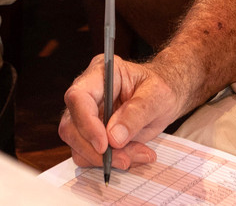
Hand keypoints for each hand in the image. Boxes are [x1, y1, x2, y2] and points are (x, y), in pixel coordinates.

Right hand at [59, 54, 189, 170]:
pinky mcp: (90, 134)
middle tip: (124, 159)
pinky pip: (89, 155)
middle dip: (95, 150)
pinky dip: (110, 162)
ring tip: (139, 153)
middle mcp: (87, 93)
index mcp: (100, 73)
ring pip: (77, 145)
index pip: (78, 97)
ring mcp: (86, 114)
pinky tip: (133, 155)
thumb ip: (136, 113)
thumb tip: (113, 137)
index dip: (87, 123)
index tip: (105, 145)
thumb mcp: (157, 96)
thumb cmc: (161, 89)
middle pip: (71, 126)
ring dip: (106, 159)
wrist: (165, 98)